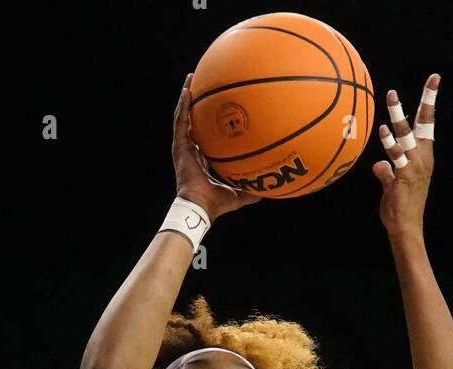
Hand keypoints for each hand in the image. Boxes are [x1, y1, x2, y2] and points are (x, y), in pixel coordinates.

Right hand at [172, 74, 262, 220]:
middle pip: (194, 119)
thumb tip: (273, 187)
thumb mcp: (241, 193)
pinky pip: (180, 120)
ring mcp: (184, 146)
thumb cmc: (218, 203)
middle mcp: (192, 149)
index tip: (218, 106)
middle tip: (204, 83)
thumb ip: (254, 187)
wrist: (201, 206)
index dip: (210, 120)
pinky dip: (183, 105)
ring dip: (187, 96)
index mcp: (203, 157)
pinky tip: (188, 89)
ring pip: (184, 115)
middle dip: (198, 101)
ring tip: (192, 78)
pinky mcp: (179, 146)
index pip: (206, 134)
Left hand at [373, 74, 438, 237]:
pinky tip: (383, 130)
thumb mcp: (393, 185)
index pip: (427, 124)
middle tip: (433, 77)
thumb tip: (379, 165)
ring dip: (398, 115)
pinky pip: (396, 155)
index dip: (430, 102)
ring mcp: (413, 166)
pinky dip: (389, 143)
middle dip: (427, 99)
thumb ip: (386, 172)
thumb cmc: (401, 208)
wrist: (406, 227)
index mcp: (424, 156)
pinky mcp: (403, 176)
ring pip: (406, 135)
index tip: (435, 80)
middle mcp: (422, 158)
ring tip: (392, 95)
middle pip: (425, 123)